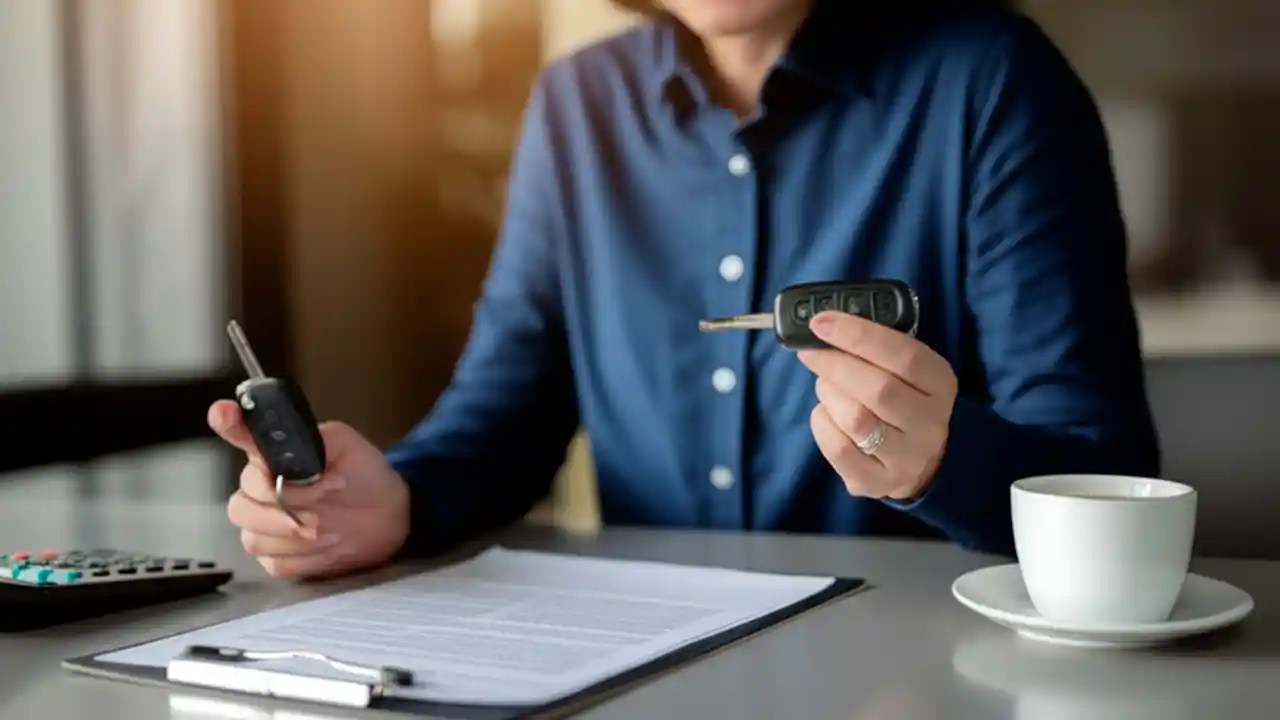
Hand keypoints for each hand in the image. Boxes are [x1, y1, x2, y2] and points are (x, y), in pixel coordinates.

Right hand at [208, 401, 410, 578]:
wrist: (390, 514)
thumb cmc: (364, 475)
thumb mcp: (346, 445)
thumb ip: (314, 441)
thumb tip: (283, 457)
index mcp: (273, 457)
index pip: (239, 436)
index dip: (227, 424)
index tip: (223, 412)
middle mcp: (261, 490)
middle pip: (240, 505)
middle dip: (280, 512)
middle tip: (317, 515)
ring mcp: (266, 526)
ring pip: (254, 538)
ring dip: (295, 537)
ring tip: (330, 530)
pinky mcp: (279, 556)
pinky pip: (275, 562)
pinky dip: (306, 557)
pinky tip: (328, 545)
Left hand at [798, 311, 957, 500]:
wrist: (922, 460)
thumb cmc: (904, 399)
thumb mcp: (906, 369)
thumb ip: (876, 348)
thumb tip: (826, 327)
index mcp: (940, 384)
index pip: (905, 355)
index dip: (859, 336)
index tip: (822, 323)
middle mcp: (930, 423)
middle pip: (878, 389)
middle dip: (835, 364)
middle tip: (811, 352)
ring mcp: (906, 458)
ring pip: (856, 419)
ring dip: (829, 394)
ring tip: (825, 385)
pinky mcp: (876, 482)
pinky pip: (838, 448)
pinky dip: (822, 423)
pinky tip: (826, 413)